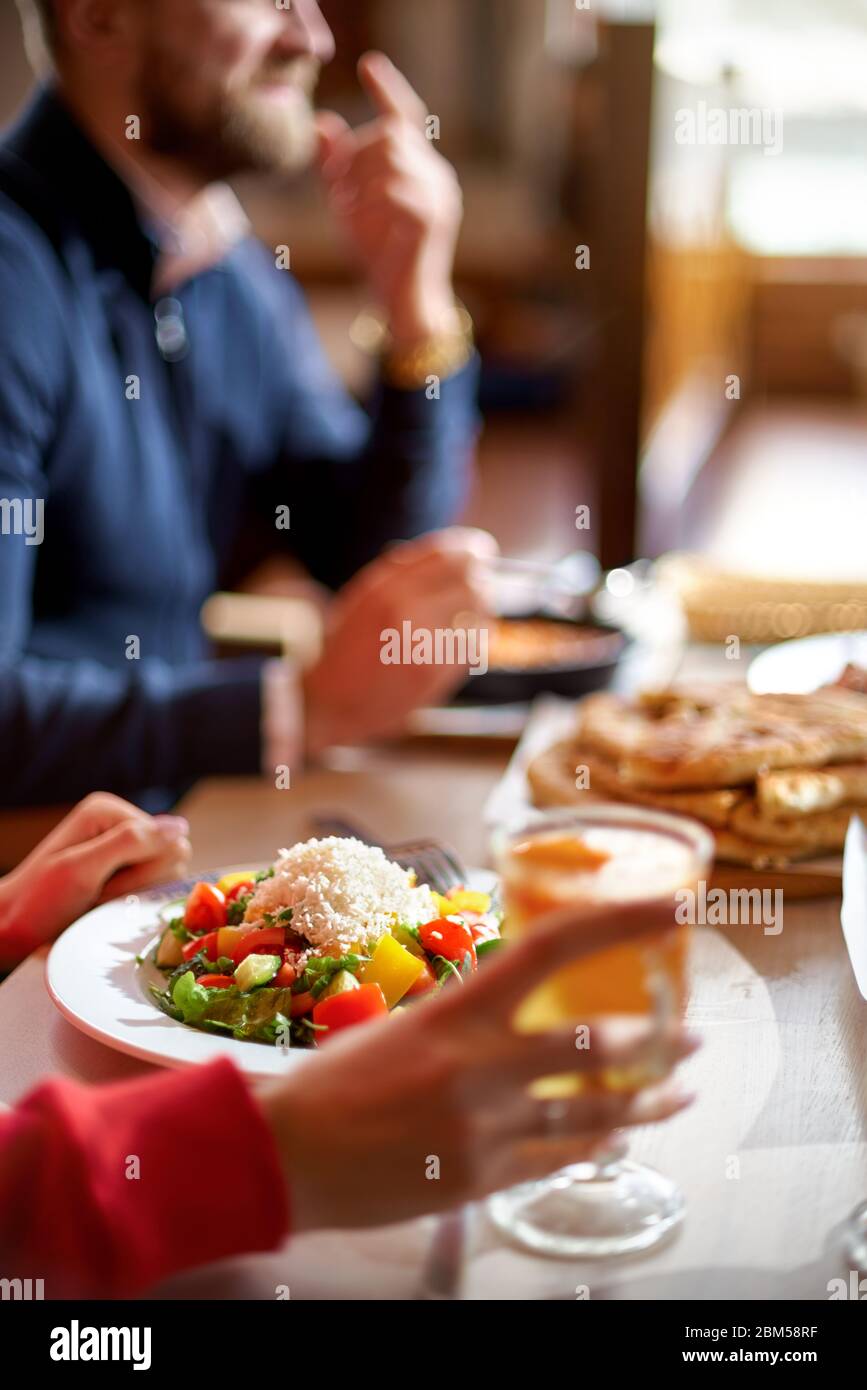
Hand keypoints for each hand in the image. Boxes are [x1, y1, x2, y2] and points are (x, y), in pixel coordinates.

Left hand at [0, 793, 190, 969]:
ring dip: (133, 897)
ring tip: (97, 900)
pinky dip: (132, 904)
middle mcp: (120, 825)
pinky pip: (154, 891)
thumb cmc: (40, 901)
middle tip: (98, 893)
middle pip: (172, 857)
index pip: (169, 839)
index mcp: (110, 811)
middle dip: (137, 884)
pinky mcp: (126, 873)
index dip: (142, 870)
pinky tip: (106, 906)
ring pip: (166, 878)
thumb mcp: (81, 869)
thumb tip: (180, 826)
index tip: (103, 883)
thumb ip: (129, 843)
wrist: (16, 929)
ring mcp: (124, 851)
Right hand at [260, 897, 698, 1232]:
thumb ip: (473, 1017)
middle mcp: (481, 1062)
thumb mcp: (409, 1024)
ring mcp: (485, 1125)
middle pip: (600, 1044)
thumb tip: (526, 1010)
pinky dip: (600, 1145)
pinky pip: (562, 1158)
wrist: (286, 1153)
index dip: (625, 919)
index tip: (676, 905)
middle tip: (696, 1035)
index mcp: (459, 1008)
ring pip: (598, 1112)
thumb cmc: (339, 1081)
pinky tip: (622, 1138)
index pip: (556, 945)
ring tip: (683, 1091)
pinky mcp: (482, 1178)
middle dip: (662, 1040)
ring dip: (651, 1100)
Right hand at [303, 527, 496, 755]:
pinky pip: (471, 646)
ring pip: (478, 614)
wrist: (328, 701)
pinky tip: (452, 645)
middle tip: (480, 588)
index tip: (481, 552)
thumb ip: (402, 574)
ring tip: (464, 620)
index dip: (472, 549)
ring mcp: (420, 641)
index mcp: (384, 584)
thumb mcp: (363, 597)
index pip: (447, 553)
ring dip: (478, 613)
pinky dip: (469, 642)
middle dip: (480, 582)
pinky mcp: (433, 672)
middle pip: (471, 581)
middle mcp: (402, 608)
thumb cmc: (347, 648)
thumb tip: (457, 554)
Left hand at [315, 52, 463, 346]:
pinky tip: (360, 223)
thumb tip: (322, 123)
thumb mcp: (351, 205)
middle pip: (390, 134)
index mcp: (422, 170)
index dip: (387, 89)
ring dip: (358, 180)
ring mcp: (439, 197)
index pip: (407, 117)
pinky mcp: (431, 219)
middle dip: (354, 154)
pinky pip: (393, 190)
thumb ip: (338, 168)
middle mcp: (438, 177)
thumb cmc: (381, 256)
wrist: (405, 304)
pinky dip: (368, 203)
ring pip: (390, 158)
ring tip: (347, 210)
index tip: (369, 65)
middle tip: (334, 187)